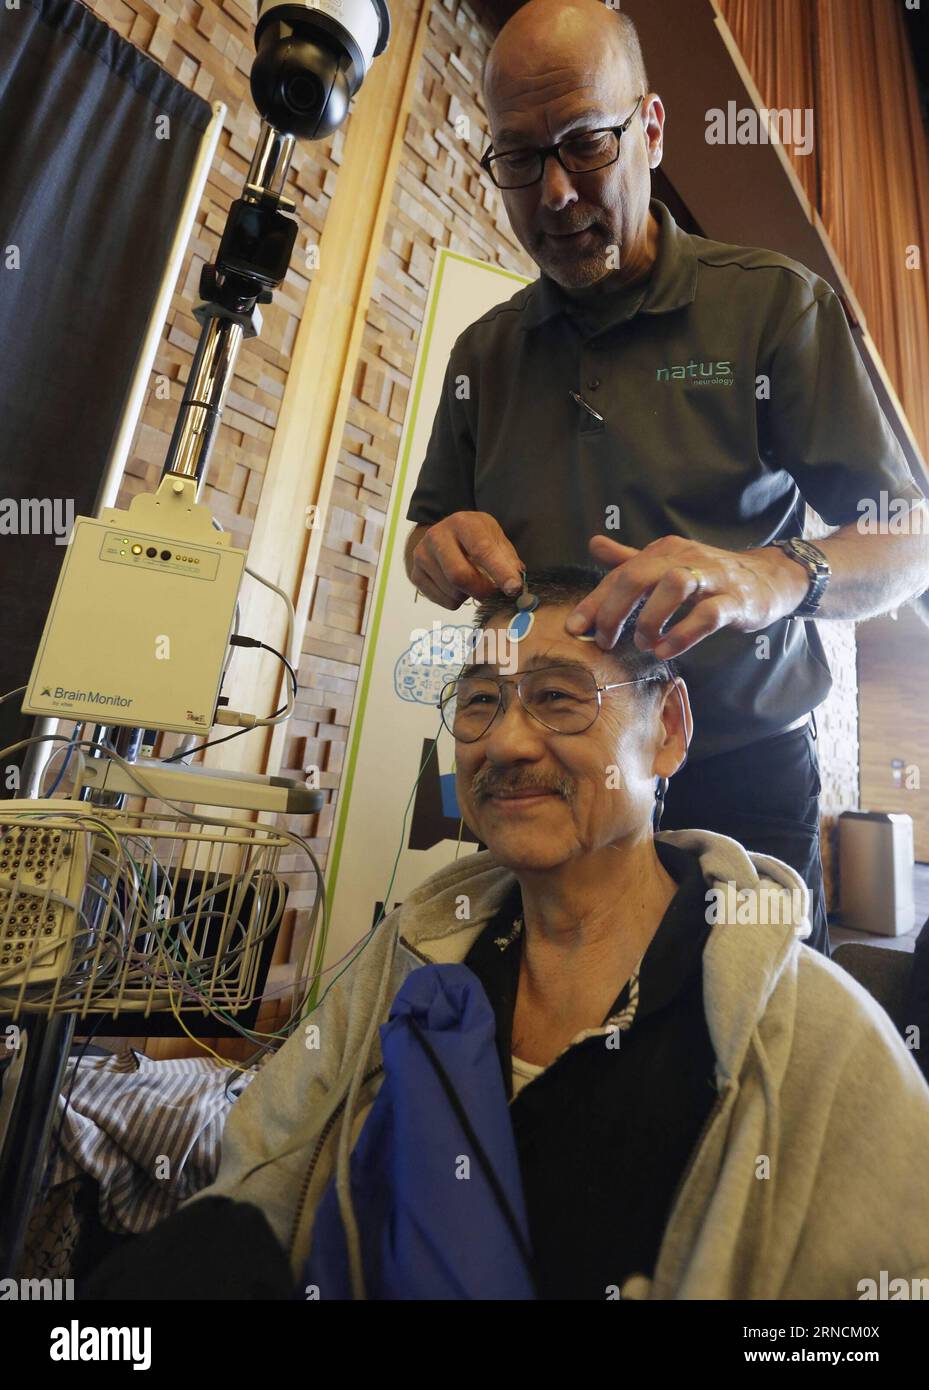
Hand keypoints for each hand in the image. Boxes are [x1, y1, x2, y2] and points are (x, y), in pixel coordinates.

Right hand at [409, 512, 524, 609]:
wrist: (443, 536)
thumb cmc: (476, 538)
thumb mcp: (495, 538)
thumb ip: (508, 560)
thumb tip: (516, 586)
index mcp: (462, 522)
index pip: (481, 550)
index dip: (499, 572)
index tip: (514, 589)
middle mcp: (437, 535)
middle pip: (459, 575)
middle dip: (482, 590)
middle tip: (494, 594)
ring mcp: (422, 555)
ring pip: (452, 592)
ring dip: (471, 595)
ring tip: (474, 583)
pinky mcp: (415, 574)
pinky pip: (443, 601)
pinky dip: (459, 601)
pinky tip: (460, 587)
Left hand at [564, 534, 809, 656]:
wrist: (768, 579)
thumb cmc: (709, 577)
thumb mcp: (668, 565)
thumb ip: (631, 560)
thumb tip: (594, 544)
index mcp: (664, 551)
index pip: (620, 573)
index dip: (594, 602)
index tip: (575, 628)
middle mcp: (685, 558)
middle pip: (638, 575)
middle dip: (614, 611)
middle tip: (606, 641)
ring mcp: (712, 578)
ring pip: (674, 586)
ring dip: (650, 620)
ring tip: (645, 643)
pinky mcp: (735, 600)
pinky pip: (707, 615)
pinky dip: (682, 635)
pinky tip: (667, 649)